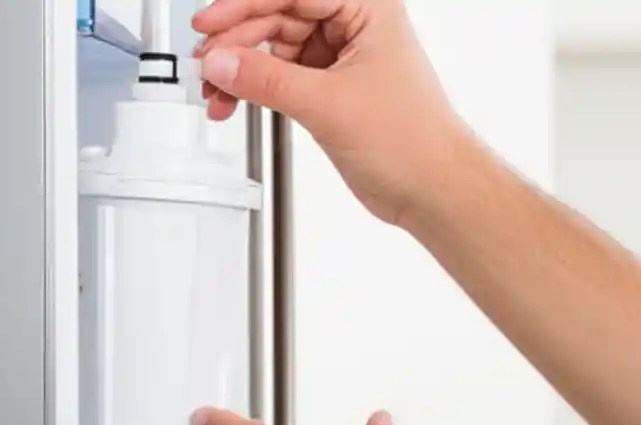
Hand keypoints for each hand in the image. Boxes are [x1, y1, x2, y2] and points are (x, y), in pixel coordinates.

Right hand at [192, 0, 471, 225]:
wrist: (433, 189)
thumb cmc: (413, 141)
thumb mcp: (328, 104)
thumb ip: (267, 80)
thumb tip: (221, 61)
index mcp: (368, 7)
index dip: (245, 4)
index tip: (210, 24)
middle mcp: (355, 25)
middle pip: (278, 15)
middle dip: (237, 41)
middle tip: (208, 65)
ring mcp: (342, 56)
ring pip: (275, 47)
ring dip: (241, 68)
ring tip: (216, 92)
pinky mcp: (331, 87)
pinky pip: (281, 75)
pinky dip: (255, 88)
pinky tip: (234, 102)